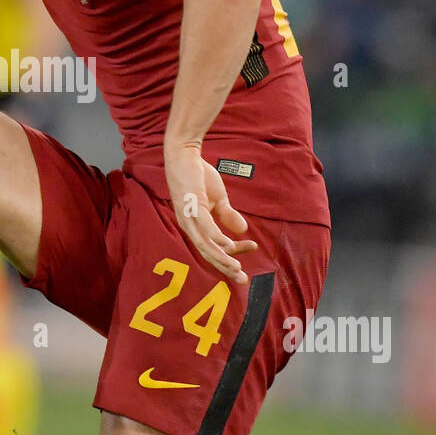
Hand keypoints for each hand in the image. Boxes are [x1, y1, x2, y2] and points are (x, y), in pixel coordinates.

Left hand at [163, 143, 256, 285]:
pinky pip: (205, 226)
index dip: (231, 255)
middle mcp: (188, 226)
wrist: (186, 155)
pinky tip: (228, 245)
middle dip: (225, 267)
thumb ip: (228, 215)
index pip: (214, 248)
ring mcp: (188, 217)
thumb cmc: (198, 176)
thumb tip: (243, 231)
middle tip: (242, 279)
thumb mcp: (218, 199)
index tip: (249, 255)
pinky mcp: (191, 206)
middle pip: (207, 253)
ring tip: (236, 267)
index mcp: (194, 226)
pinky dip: (216, 237)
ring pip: (205, 244)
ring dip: (221, 257)